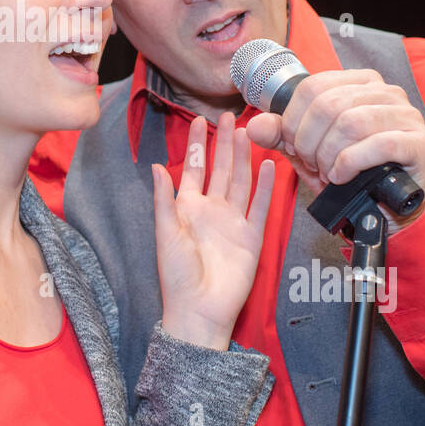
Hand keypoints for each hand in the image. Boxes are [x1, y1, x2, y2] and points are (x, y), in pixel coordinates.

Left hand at [152, 112, 273, 349]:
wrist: (200, 309)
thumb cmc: (177, 275)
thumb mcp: (165, 233)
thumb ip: (164, 199)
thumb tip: (156, 167)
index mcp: (188, 208)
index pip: (194, 168)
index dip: (197, 144)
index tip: (199, 120)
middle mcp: (212, 210)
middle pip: (221, 169)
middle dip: (224, 143)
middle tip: (229, 116)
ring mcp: (233, 222)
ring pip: (241, 182)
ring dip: (244, 158)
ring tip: (248, 133)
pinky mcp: (251, 236)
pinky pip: (260, 207)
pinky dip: (265, 187)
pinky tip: (269, 166)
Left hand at [244, 69, 424, 228]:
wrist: (384, 208)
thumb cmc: (349, 173)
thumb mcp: (308, 150)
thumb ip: (280, 135)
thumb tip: (254, 125)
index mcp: (360, 83)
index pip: (312, 87)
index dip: (292, 120)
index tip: (291, 146)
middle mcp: (387, 92)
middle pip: (329, 105)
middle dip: (308, 141)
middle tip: (310, 164)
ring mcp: (408, 116)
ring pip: (351, 123)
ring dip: (329, 154)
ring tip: (327, 173)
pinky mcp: (421, 143)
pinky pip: (379, 145)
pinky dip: (351, 164)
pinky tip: (343, 177)